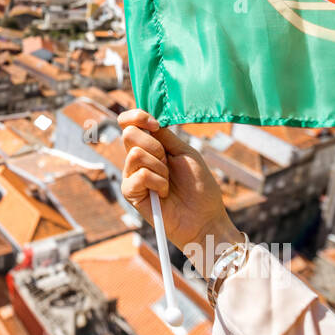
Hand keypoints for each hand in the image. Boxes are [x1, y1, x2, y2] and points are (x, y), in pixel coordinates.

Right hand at [118, 109, 241, 278]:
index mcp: (151, 147)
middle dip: (155, 146)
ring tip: (169, 182)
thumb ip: (165, 137)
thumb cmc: (199, 187)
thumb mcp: (185, 153)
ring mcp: (132, 176)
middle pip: (129, 134)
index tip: (155, 124)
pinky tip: (163, 194)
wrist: (204, 218)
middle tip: (168, 162)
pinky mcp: (130, 193)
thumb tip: (147, 121)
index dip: (136, 116)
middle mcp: (138, 159)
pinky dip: (157, 182)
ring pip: (135, 155)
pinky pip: (139, 175)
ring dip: (159, 167)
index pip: (130, 123)